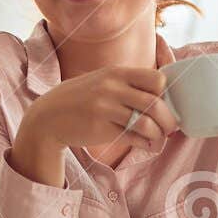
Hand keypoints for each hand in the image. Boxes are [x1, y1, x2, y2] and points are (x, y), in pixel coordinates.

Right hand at [9, 66, 177, 185]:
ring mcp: (105, 109)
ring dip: (158, 134)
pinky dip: (144, 144)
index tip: (162, 103)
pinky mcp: (101, 129)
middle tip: (170, 127)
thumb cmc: (80, 98)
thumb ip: (127, 83)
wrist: (48, 117)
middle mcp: (111, 88)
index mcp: (115, 73)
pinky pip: (133, 138)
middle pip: (156, 104)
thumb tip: (163, 94)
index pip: (157, 79)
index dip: (165, 93)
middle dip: (169, 119)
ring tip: (157, 138)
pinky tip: (144, 144)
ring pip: (147, 124)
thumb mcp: (101, 80)